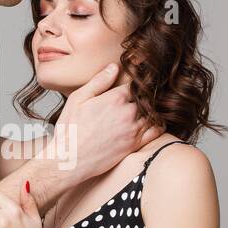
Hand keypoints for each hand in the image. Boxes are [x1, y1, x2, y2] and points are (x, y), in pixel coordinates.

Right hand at [54, 63, 162, 182]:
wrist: (69, 160)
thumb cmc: (70, 130)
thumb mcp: (78, 99)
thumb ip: (99, 82)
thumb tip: (114, 67)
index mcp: (114, 98)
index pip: (134, 83)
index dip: (133, 83)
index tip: (132, 84)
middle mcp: (128, 112)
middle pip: (145, 97)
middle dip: (141, 95)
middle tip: (137, 96)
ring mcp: (133, 129)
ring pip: (152, 112)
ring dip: (150, 108)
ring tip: (144, 107)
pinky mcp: (135, 144)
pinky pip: (156, 130)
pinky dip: (158, 123)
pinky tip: (152, 121)